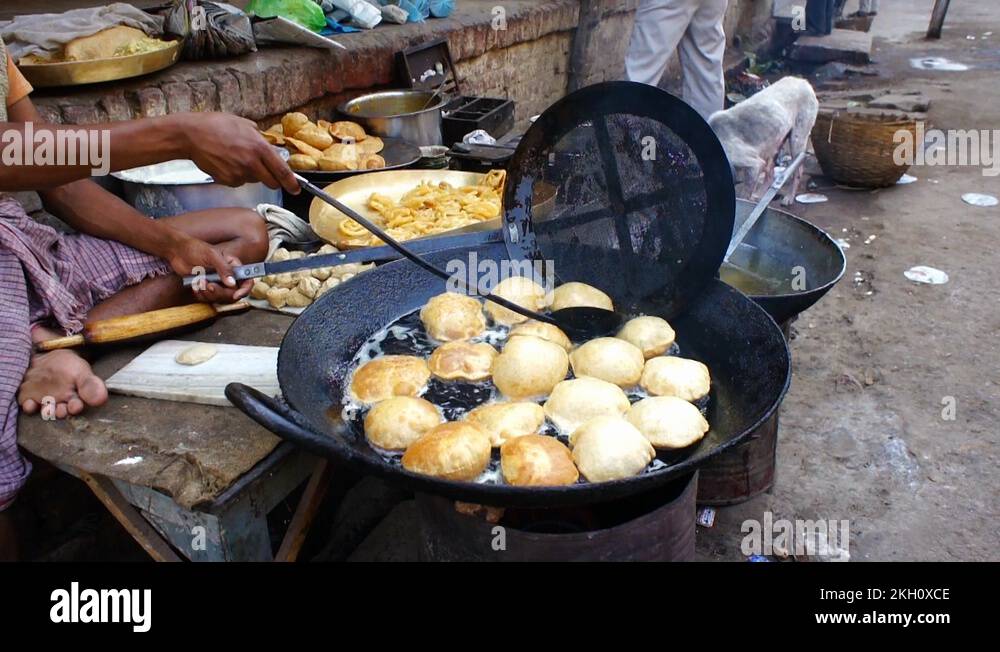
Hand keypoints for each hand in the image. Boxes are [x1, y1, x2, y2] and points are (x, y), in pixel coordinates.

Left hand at [163, 233, 252, 302]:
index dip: (244, 290)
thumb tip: (232, 283)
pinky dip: (201, 294)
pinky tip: (195, 286)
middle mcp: (228, 276)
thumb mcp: (211, 255)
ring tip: (199, 282)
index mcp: (233, 266)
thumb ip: (223, 268)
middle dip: (220, 292)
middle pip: (233, 293)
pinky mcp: (207, 288)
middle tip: (209, 285)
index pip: (246, 281)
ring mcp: (217, 282)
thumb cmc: (195, 248)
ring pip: (220, 297)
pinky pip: (208, 299)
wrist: (177, 252)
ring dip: (208, 293)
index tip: (235, 295)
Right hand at [174, 112, 298, 193]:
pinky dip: (236, 175)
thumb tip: (269, 146)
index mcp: (259, 147)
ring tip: (236, 157)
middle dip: (272, 180)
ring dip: (251, 173)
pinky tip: (226, 162)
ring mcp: (239, 173)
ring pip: (254, 180)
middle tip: (266, 172)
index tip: (296, 188)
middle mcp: (251, 162)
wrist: (191, 135)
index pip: (282, 171)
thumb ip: (260, 137)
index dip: (292, 183)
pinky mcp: (227, 180)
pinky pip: (239, 181)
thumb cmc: (216, 125)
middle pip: (271, 182)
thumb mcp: (244, 124)